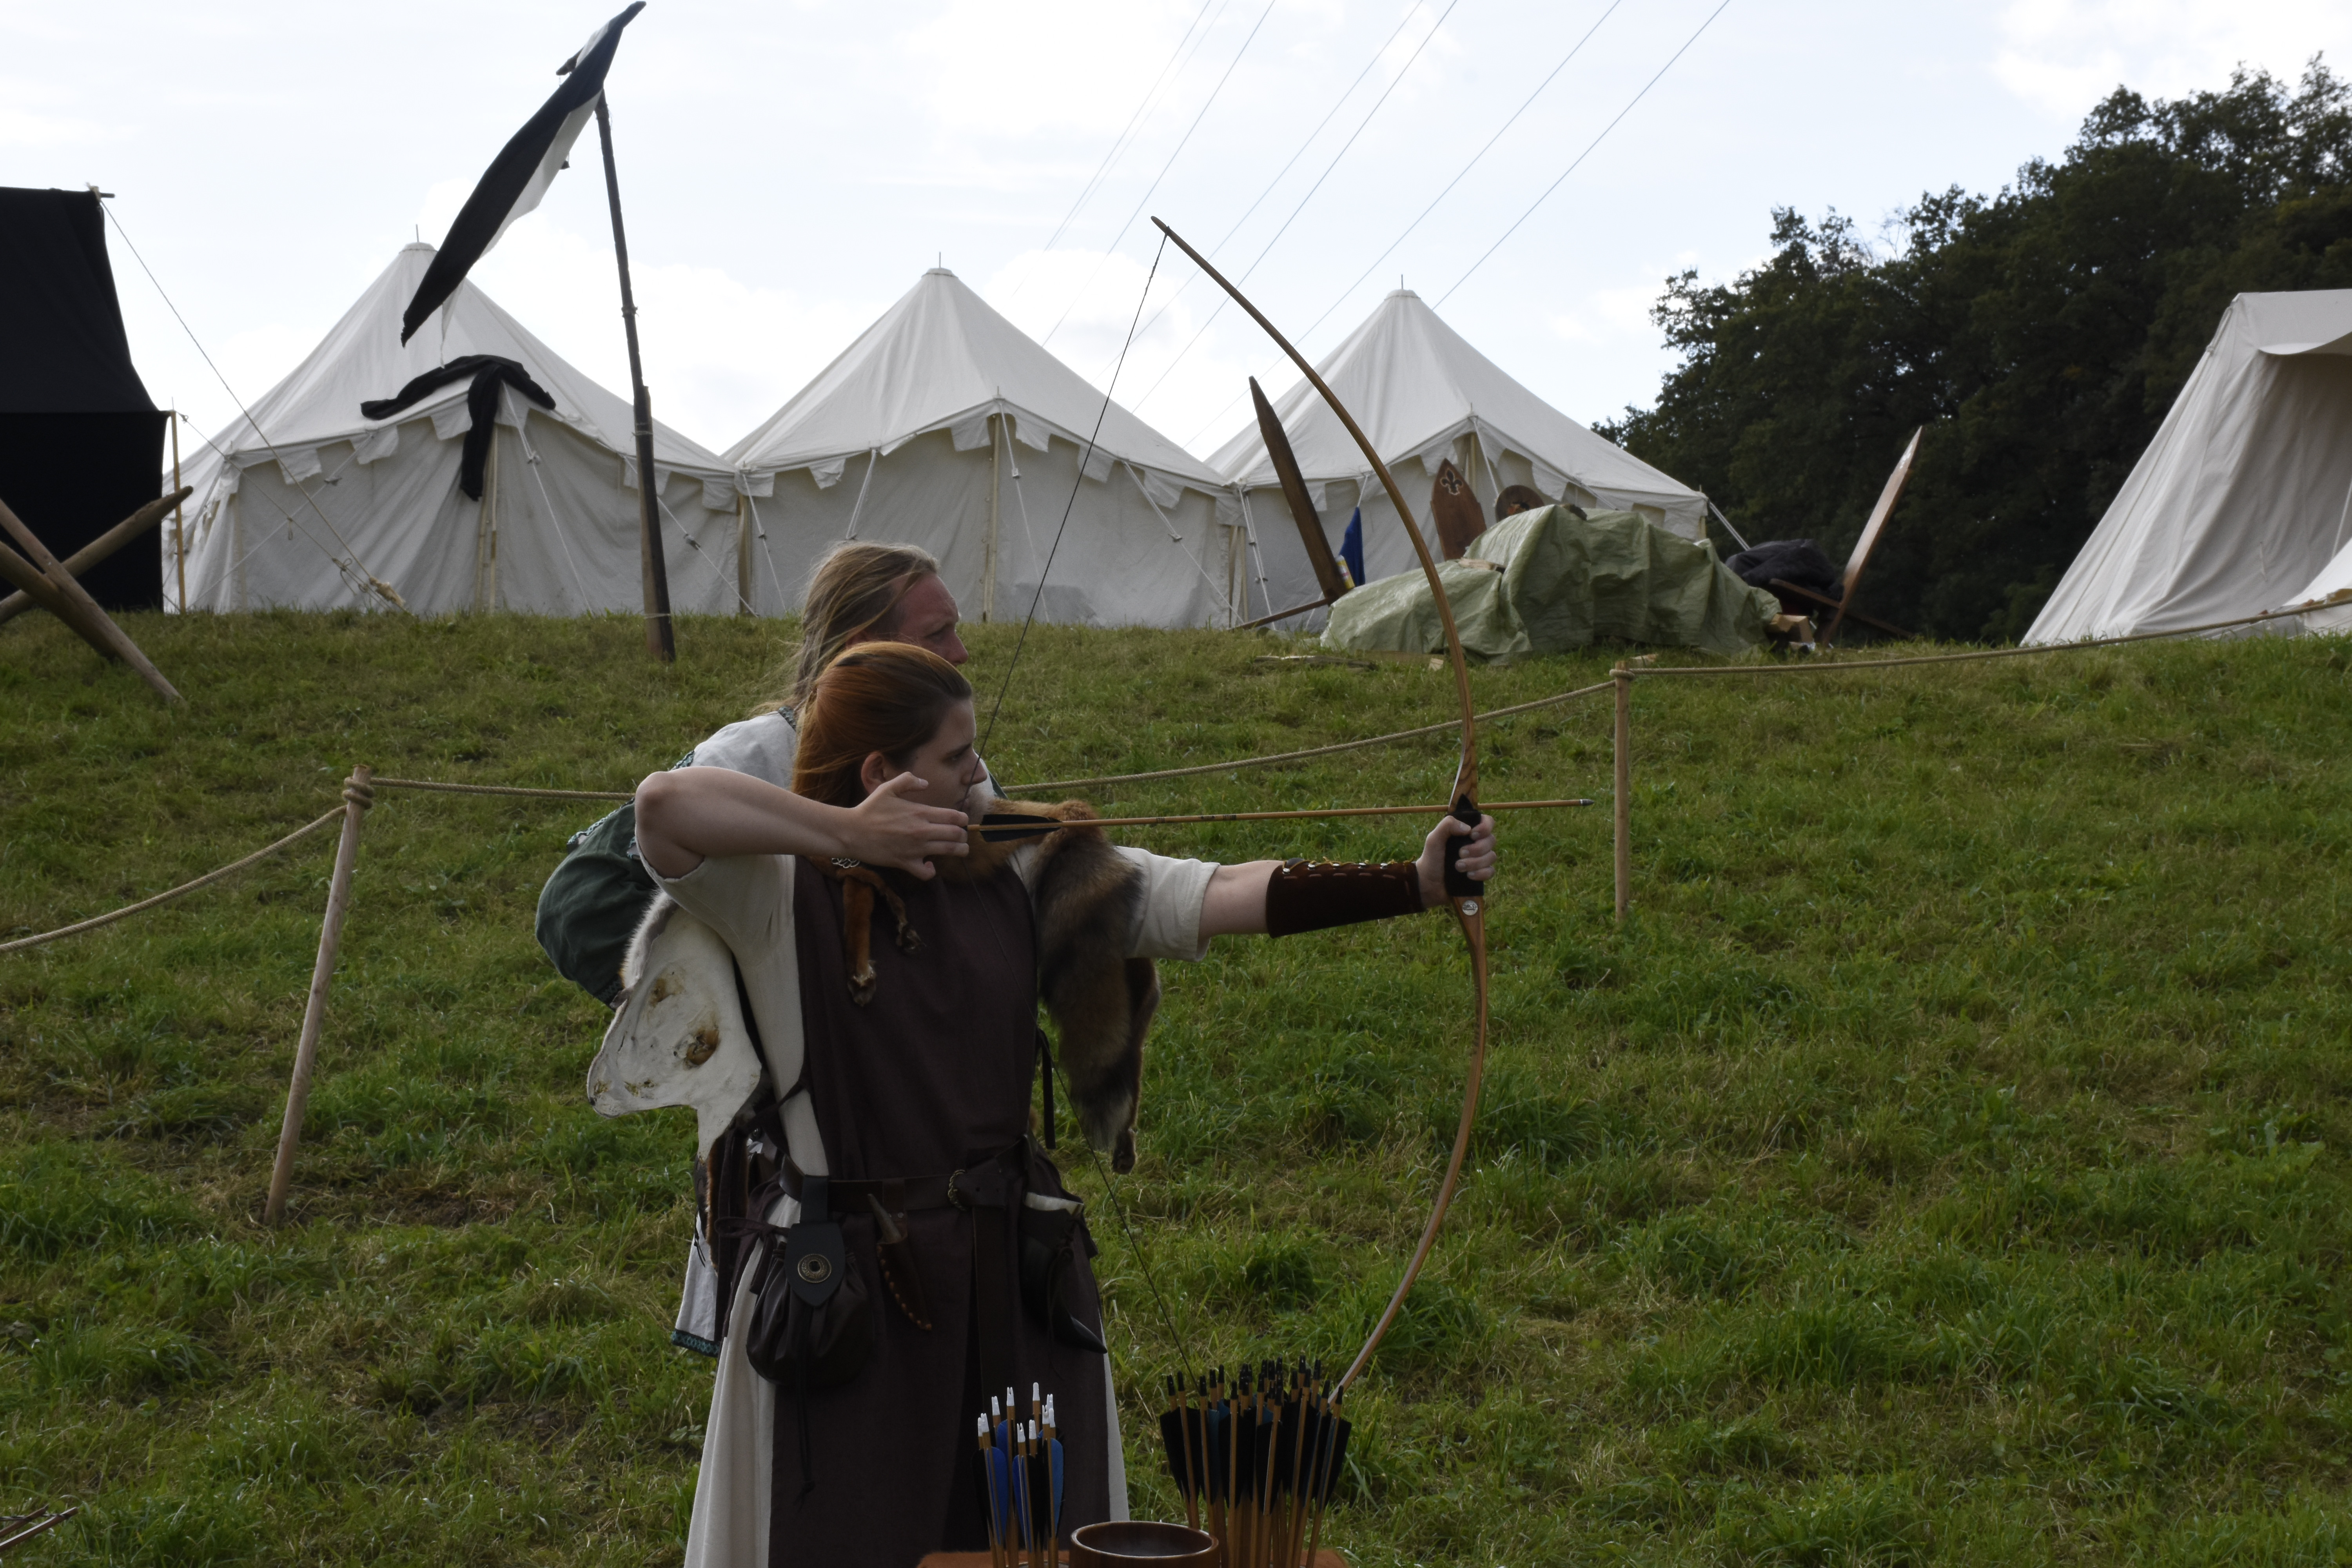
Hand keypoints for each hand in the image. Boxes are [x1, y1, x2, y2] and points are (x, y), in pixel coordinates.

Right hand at [842, 772, 969, 879]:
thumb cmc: (869, 809)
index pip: (955, 816)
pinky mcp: (906, 863)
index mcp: (920, 812)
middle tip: (960, 835)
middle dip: (963, 835)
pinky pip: (926, 873)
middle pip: (957, 835)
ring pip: (949, 852)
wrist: (851, 832)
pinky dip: (930, 871)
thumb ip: (908, 780)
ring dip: (958, 851)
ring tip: (958, 849)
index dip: (962, 819)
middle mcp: (922, 831)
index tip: (960, 820)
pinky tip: (928, 865)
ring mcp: (915, 849)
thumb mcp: (887, 788)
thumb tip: (925, 783)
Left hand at [1416, 812, 1495, 906]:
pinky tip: (1468, 876)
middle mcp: (1476, 843)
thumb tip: (1468, 828)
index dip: (1485, 827)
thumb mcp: (1434, 839)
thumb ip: (1447, 825)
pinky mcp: (1481, 873)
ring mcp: (1480, 859)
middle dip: (1477, 848)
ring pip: (1492, 856)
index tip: (1473, 835)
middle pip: (1491, 840)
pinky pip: (1491, 871)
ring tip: (1458, 867)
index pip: (1487, 822)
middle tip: (1460, 853)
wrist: (1429, 883)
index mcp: (1467, 831)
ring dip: (1475, 862)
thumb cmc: (1431, 858)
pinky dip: (1481, 873)